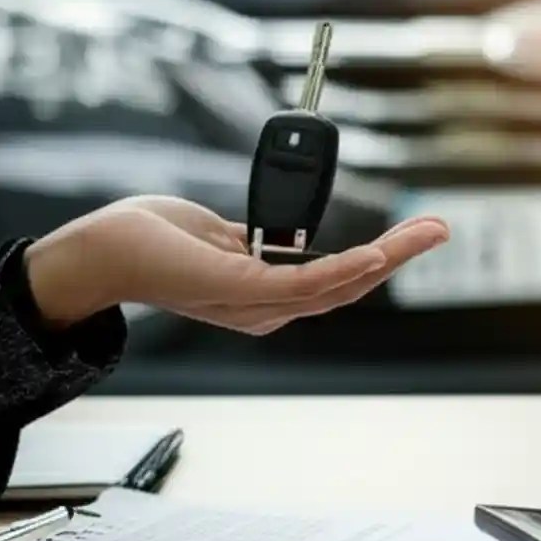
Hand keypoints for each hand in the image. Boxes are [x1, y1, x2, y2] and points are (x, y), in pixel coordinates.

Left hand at [23, 195, 447, 334]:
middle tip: (439, 228)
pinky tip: (374, 252)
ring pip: (340, 285)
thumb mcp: (221, 236)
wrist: (101, 251)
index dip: (381, 260)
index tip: (414, 232)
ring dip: (389, 258)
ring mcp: (258, 306)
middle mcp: (268, 312)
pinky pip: (307, 284)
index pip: (337, 281)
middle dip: (401, 256)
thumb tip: (283, 233)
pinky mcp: (243, 292)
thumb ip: (259, 242)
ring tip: (424, 233)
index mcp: (267, 299)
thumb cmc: (151, 242)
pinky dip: (345, 268)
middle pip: (352, 286)